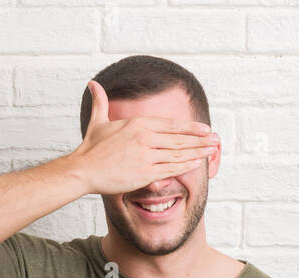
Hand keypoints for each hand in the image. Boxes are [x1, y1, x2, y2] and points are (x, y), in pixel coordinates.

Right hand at [65, 79, 219, 196]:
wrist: (82, 170)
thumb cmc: (90, 149)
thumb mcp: (97, 122)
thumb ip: (100, 103)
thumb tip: (92, 84)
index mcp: (138, 124)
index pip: (171, 125)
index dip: (190, 127)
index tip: (204, 128)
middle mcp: (145, 137)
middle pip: (178, 138)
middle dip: (200, 139)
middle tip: (216, 139)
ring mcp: (146, 155)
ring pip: (178, 153)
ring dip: (197, 152)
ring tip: (212, 150)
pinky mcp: (144, 172)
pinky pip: (170, 169)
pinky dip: (185, 166)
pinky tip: (196, 163)